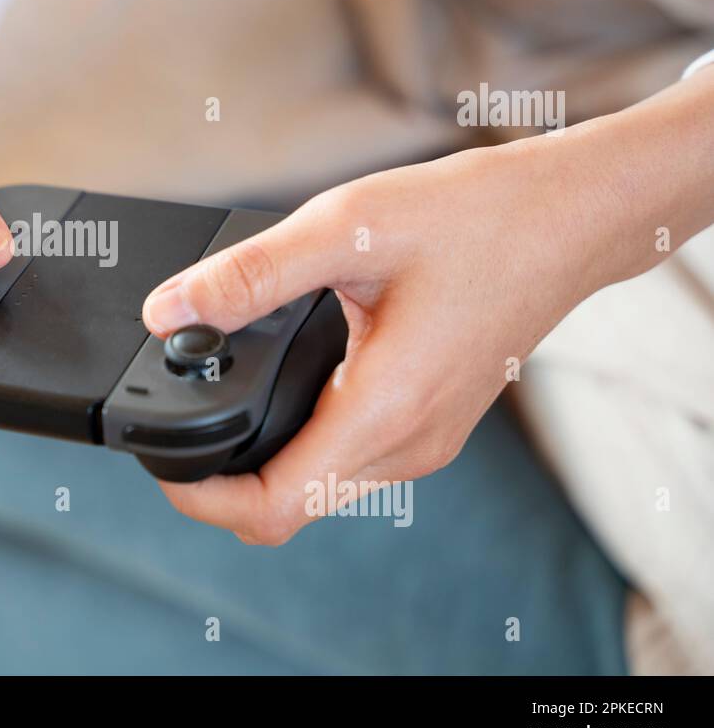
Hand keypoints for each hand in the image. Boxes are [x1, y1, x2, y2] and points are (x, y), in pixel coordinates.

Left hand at [142, 86, 713, 543]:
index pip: (273, 508)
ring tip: (219, 401)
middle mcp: (409, 444)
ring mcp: (426, 441)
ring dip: (261, 465)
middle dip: (219, 483)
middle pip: (288, 510)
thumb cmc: (474, 218)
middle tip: (176, 423)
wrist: (567, 218)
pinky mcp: (432, 425)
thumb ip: (250, 277)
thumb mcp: (347, 229)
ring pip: (318, 489)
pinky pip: (348, 461)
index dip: (201, 498)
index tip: (160, 461)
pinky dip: (301, 443)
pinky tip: (283, 390)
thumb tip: (167, 312)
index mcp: (385, 409)